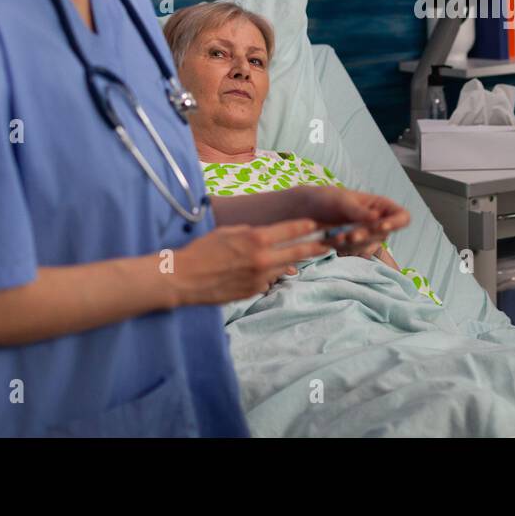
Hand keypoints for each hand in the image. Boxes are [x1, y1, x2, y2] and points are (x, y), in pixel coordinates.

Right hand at [169, 220, 327, 305]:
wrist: (184, 277)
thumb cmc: (203, 249)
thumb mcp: (229, 232)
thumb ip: (252, 233)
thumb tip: (269, 237)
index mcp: (256, 238)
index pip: (290, 230)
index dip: (306, 227)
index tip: (316, 224)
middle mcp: (262, 258)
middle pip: (298, 251)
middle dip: (316, 246)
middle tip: (330, 244)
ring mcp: (259, 277)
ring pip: (285, 267)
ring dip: (293, 261)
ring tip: (304, 256)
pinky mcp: (253, 291)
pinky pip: (268, 280)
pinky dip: (270, 274)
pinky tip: (265, 270)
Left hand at [294, 186, 410, 257]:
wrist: (304, 212)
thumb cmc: (325, 199)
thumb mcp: (341, 200)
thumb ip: (358, 211)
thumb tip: (376, 217)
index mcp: (380, 206)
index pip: (402, 217)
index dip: (396, 223)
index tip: (382, 226)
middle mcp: (377, 222)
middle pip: (384, 235)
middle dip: (366, 236)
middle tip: (349, 235)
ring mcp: (366, 236)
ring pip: (370, 247)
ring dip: (353, 245)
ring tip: (336, 237)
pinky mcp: (354, 247)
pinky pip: (356, 253)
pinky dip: (345, 249)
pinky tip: (332, 241)